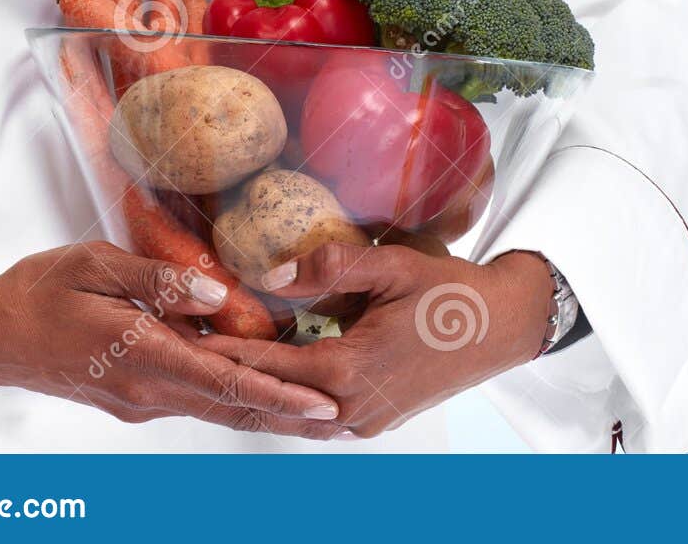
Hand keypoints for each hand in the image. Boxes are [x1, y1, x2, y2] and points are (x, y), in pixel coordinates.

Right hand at [0, 242, 343, 438]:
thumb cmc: (38, 291)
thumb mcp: (93, 264)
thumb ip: (155, 278)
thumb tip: (213, 292)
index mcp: (138, 353)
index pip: (223, 381)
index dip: (278, 395)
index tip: (322, 404)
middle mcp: (145, 390)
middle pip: (233, 407)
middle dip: (291, 415)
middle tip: (345, 416)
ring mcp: (140, 401)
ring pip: (218, 410)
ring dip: (269, 413)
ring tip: (321, 415)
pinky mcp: (136, 401)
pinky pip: (197, 403)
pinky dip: (237, 403)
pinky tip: (267, 397)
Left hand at [199, 244, 553, 437]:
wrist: (505, 326)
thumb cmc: (452, 294)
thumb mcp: (393, 266)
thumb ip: (332, 266)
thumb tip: (272, 272)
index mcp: (349, 370)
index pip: (266, 365)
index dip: (222, 351)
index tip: (182, 340)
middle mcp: (352, 407)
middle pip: (273, 398)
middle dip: (232, 376)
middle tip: (186, 354)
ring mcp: (367, 420)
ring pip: (296, 412)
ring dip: (263, 390)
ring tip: (222, 367)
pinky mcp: (379, 419)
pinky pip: (322, 413)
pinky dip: (294, 397)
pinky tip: (275, 377)